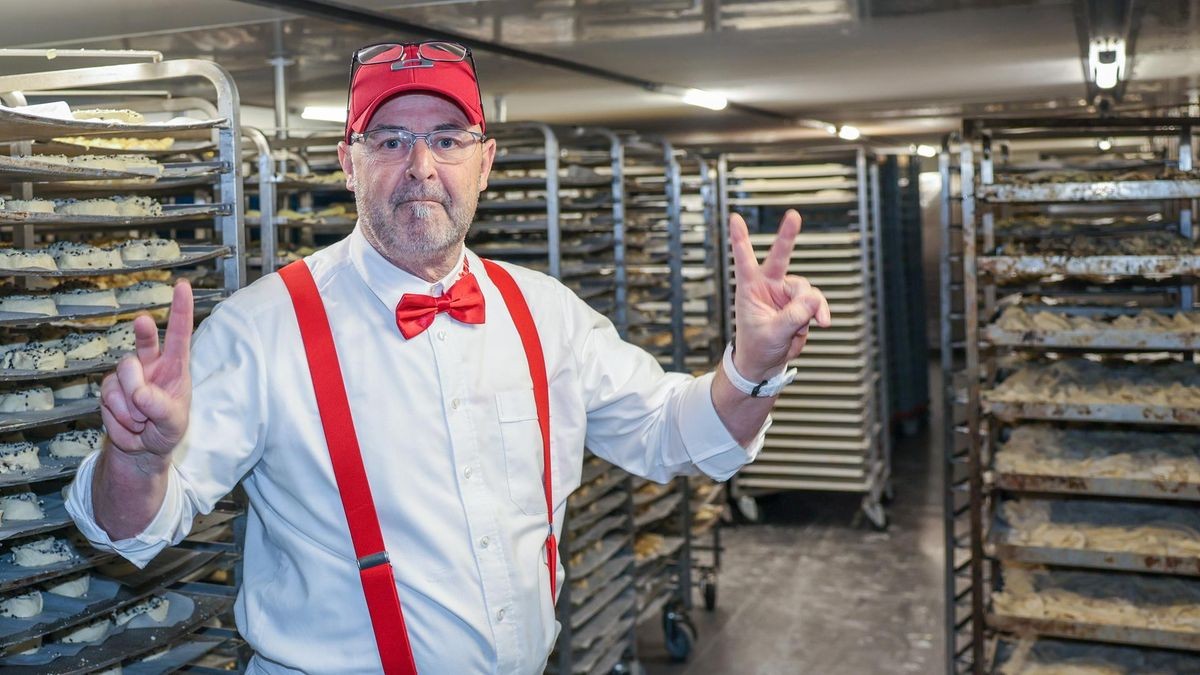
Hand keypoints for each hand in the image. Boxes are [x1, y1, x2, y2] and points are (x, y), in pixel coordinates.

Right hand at [100, 280, 193, 456]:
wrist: (142, 448)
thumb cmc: (165, 429)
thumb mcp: (174, 423)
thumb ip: (162, 409)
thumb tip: (140, 392)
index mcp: (176, 366)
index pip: (179, 334)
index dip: (180, 310)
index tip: (182, 287)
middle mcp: (152, 364)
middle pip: (142, 346)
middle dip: (142, 342)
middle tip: (143, 336)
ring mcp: (128, 375)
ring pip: (122, 377)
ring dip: (131, 407)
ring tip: (142, 421)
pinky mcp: (110, 388)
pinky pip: (109, 398)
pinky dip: (119, 416)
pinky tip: (129, 423)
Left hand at [729, 209, 831, 380]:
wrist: (766, 362)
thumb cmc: (758, 347)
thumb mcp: (772, 334)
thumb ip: (792, 317)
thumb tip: (813, 298)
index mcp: (750, 289)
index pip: (744, 261)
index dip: (740, 239)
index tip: (735, 218)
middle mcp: (768, 285)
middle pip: (780, 256)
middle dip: (787, 236)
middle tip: (793, 215)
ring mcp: (785, 293)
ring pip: (806, 289)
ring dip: (812, 306)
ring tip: (816, 322)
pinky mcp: (800, 303)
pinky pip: (815, 301)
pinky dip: (820, 312)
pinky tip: (821, 322)